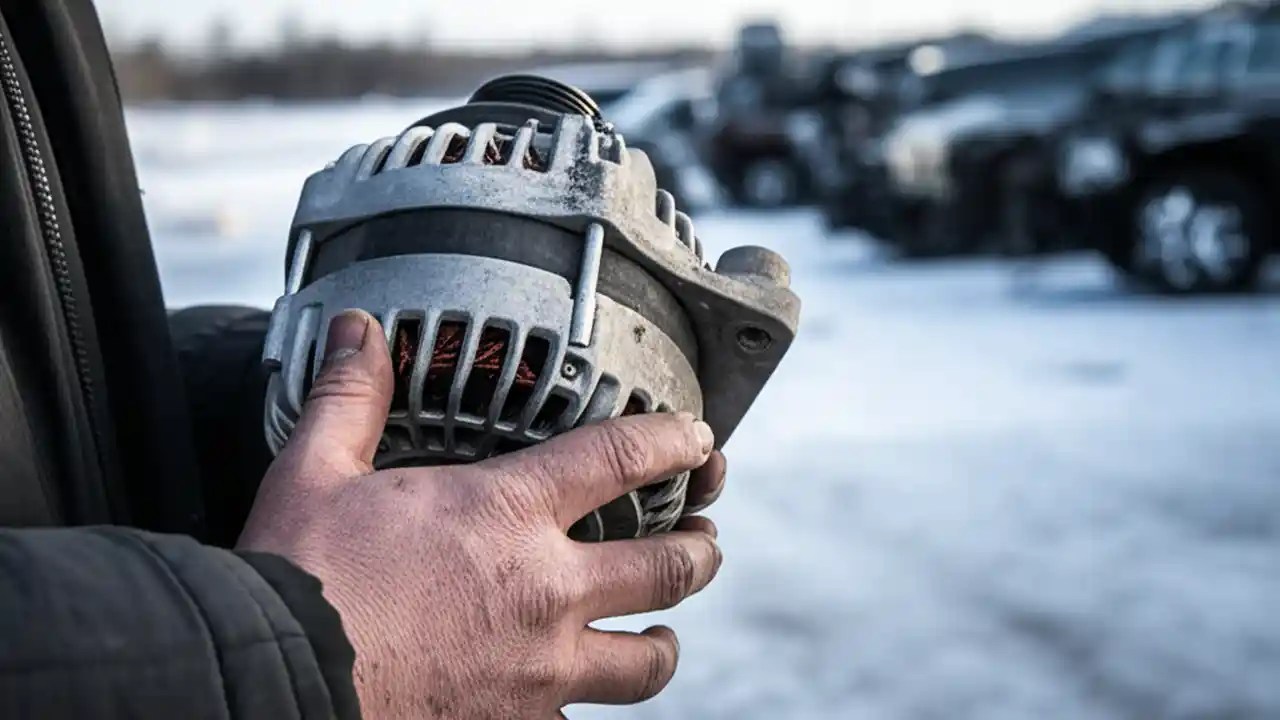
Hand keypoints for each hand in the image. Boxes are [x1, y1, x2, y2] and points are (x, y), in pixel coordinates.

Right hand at [239, 310, 726, 718]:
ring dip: (664, 641)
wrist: (277, 685)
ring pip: (647, 662)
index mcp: (506, 513)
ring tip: (664, 631)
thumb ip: (352, 399)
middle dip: (700, 547)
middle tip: (704, 537)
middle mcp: (545, 590)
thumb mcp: (315, 475)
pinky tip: (574, 696)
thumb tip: (359, 332)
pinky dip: (586, 706)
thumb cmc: (298, 581)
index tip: (699, 439)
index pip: (623, 458)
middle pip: (669, 566)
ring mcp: (540, 669)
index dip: (675, 441)